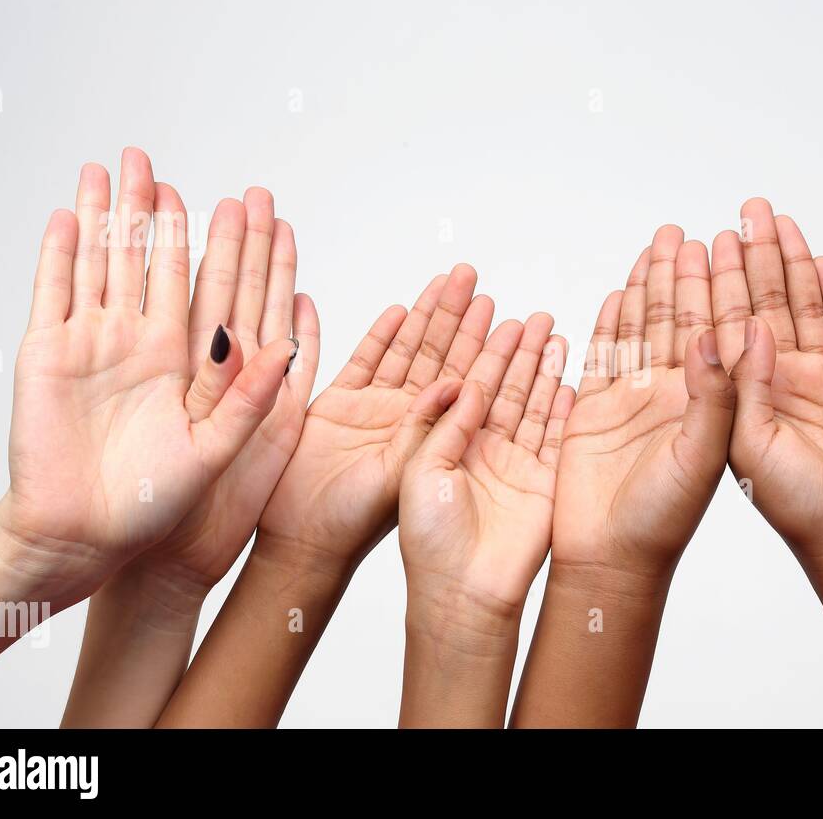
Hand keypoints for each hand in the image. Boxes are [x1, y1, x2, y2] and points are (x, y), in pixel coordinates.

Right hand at [0, 149, 294, 605]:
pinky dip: (61, 253)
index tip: (245, 203)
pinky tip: (69, 216)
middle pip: (157, 261)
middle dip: (160, 209)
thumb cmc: (157, 508)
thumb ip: (252, 401)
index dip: (228, 245)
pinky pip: (55, 292)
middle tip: (160, 160)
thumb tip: (287, 348)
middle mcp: (146, 344)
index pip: (215, 288)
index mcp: (193, 364)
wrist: (89, 538)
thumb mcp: (221, 454)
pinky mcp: (49, 353)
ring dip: (109, 215)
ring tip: (114, 167)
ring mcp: (95, 343)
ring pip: (105, 263)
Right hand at [256, 265, 495, 570]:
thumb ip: (438, 428)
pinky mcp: (339, 405)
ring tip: (449, 281)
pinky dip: (382, 335)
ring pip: (408, 351)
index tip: (515, 318)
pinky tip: (403, 310)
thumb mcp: (414, 474)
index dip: (491, 349)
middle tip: (478, 279)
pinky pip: (365, 361)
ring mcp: (376, 410)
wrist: (307, 543)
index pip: (470, 382)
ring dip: (429, 316)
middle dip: (461, 317)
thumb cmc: (361, 523)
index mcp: (435, 437)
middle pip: (442, 356)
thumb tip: (465, 383)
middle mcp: (410, 419)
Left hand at [400, 318, 569, 620]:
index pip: (461, 379)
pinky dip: (565, 407)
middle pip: (499, 384)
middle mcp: (479, 447)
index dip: (474, 343)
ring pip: (530, 403)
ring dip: (541, 368)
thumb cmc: (428, 541)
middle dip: (513, 347)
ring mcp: (513, 463)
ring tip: (553, 331)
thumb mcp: (417, 469)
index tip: (488, 308)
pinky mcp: (543, 482)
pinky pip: (556, 436)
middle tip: (529, 314)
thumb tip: (464, 380)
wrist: (461, 593)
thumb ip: (440, 423)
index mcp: (441, 440)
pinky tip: (572, 377)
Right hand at [551, 225, 734, 576]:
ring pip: (643, 330)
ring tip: (658, 245)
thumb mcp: (702, 459)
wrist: (610, 559)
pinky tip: (621, 291)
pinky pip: (604, 356)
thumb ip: (715, 397)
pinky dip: (610, 323)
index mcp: (709, 405)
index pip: (719, 331)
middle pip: (680, 321)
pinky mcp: (595, 411)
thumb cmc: (663, 522)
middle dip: (685, 274)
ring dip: (651, 287)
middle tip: (687, 231)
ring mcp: (634, 402)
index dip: (724, 286)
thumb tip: (725, 332)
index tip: (730, 242)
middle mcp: (675, 398)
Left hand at [715, 199, 822, 567]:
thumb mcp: (744, 454)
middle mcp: (769, 387)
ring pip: (798, 312)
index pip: (716, 325)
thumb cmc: (798, 513)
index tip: (705, 236)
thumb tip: (735, 331)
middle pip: (756, 307)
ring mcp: (813, 385)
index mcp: (731, 399)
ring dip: (789, 267)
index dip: (712, 280)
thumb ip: (736, 393)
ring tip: (782, 222)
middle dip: (751, 257)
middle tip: (747, 209)